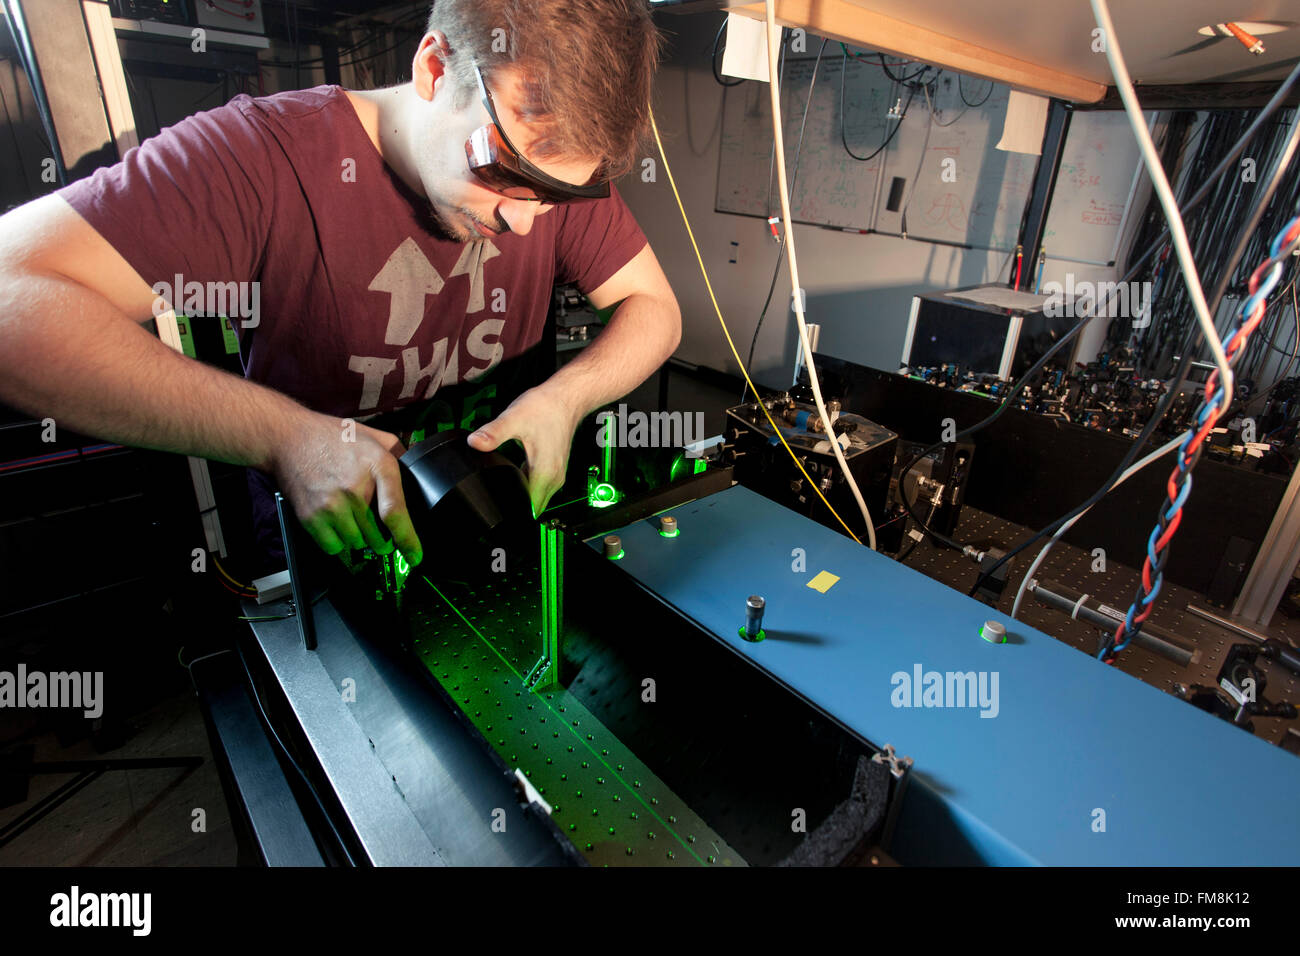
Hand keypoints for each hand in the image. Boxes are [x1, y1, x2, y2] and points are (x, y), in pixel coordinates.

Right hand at [272, 413, 421, 565]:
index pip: (396, 512)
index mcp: (378, 466)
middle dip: (382, 539)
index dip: (408, 540)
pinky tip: (335, 523)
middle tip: (377, 529)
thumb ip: (399, 454)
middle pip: (377, 536)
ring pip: (356, 543)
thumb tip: (418, 477)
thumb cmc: (333, 437)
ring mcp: (332, 505)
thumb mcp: (374, 437)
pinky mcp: (311, 517)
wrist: (288, 437)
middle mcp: (356, 488)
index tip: (414, 556)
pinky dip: (338, 542)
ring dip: (358, 537)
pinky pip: (333, 547)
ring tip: (350, 516)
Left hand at [466, 384, 581, 516]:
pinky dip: (526, 485)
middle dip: (514, 507)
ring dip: (521, 495)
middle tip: (493, 499)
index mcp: (544, 473)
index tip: (496, 510)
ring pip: (536, 498)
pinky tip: (514, 474)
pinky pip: (538, 486)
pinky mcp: (554, 468)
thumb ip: (493, 433)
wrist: (567, 398)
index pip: (529, 510)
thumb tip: (475, 443)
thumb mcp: (514, 418)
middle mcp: (553, 479)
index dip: (511, 512)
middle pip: (532, 507)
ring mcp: (556, 474)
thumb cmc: (546, 408)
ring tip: (502, 488)